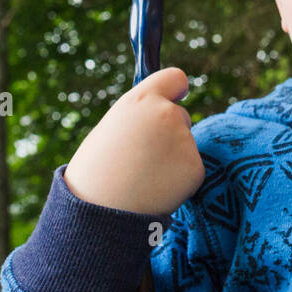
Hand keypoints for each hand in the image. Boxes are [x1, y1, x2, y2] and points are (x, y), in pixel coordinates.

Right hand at [64, 67, 205, 214]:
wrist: (100, 213)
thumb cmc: (96, 173)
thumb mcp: (110, 129)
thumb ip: (139, 116)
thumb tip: (161, 107)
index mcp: (141, 101)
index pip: (175, 78)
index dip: (176, 89)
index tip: (179, 94)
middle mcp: (167, 115)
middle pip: (181, 115)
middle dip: (169, 132)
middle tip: (141, 156)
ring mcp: (184, 141)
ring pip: (185, 143)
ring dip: (172, 156)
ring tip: (142, 175)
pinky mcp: (196, 167)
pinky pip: (191, 167)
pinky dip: (178, 178)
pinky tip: (156, 188)